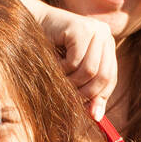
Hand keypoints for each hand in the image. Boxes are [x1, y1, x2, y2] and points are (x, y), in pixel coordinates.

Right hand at [37, 5, 117, 120]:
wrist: (30, 25)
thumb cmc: (49, 52)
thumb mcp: (73, 74)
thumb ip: (87, 92)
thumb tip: (97, 117)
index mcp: (107, 45)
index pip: (110, 77)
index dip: (100, 97)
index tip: (90, 114)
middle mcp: (105, 35)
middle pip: (104, 76)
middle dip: (85, 92)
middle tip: (69, 96)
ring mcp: (94, 29)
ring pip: (90, 71)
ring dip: (71, 80)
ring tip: (59, 76)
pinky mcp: (81, 27)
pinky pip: (76, 61)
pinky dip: (63, 69)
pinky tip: (54, 63)